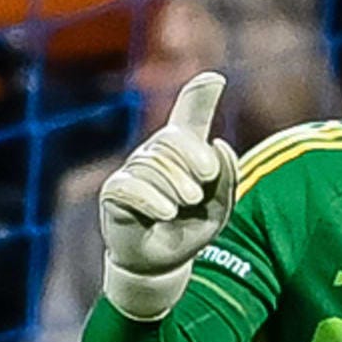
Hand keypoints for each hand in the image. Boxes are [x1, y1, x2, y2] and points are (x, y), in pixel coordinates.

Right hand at [98, 70, 239, 322]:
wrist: (165, 262)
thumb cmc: (191, 229)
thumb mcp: (220, 207)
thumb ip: (226, 176)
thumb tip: (218, 143)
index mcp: (183, 153)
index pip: (188, 117)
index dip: (199, 96)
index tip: (215, 79)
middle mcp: (155, 154)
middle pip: (170, 139)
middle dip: (191, 160)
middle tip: (199, 191)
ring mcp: (133, 171)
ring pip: (152, 163)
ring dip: (174, 186)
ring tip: (184, 206)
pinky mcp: (115, 192)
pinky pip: (130, 186)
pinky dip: (152, 198)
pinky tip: (166, 213)